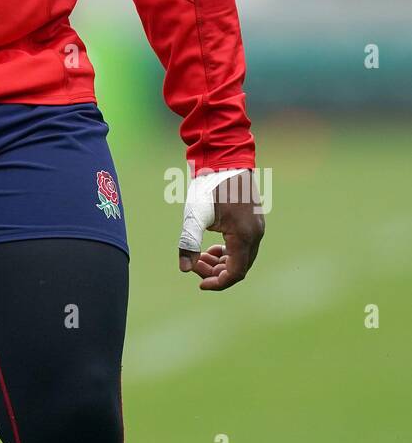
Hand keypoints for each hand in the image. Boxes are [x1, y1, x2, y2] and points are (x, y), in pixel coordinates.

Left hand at [178, 168, 263, 290]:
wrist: (224, 159)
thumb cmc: (209, 186)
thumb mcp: (195, 215)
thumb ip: (189, 243)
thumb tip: (184, 269)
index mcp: (244, 236)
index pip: (235, 273)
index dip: (217, 283)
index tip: (199, 284)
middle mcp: (256, 234)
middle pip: (240, 267)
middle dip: (216, 272)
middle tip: (194, 263)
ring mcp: (257, 227)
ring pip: (242, 257)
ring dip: (222, 262)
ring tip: (200, 256)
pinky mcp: (254, 220)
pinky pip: (244, 246)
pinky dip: (229, 252)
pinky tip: (211, 247)